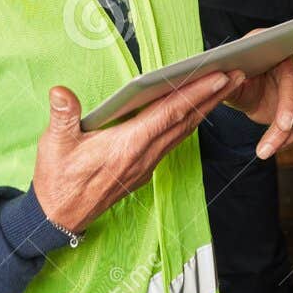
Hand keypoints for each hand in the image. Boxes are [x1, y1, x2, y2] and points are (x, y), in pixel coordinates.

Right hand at [32, 69, 242, 233]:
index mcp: (127, 145)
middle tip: (238, 74)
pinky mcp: (143, 169)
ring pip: (183, 132)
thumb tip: (60, 92)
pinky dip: (189, 123)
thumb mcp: (53, 144)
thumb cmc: (58, 180)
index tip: (219, 77)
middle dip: (213, 96)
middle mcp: (143, 155)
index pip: (170, 114)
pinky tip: (196, 112)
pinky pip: (174, 142)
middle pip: (186, 121)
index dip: (196, 93)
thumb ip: (62, 116)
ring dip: (206, 108)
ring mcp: (146, 164)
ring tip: (225, 87)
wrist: (58, 218)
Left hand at [226, 37, 292, 158]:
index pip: (288, 41)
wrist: (246, 95)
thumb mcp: (226, 85)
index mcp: (268, 43)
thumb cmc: (236, 83)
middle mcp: (290, 55)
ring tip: (266, 148)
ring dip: (289, 130)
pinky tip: (277, 145)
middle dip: (289, 106)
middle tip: (281, 128)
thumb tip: (226, 78)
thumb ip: (226, 82)